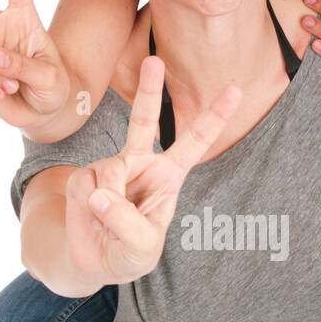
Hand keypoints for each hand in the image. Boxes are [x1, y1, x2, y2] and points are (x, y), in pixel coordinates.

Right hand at [64, 57, 240, 284]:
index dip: (214, 117)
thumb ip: (126, 221)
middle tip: (154, 60)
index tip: (236, 89)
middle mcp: (140, 163)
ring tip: (107, 224)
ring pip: (111, 171)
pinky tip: (91, 218)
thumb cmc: (129, 252)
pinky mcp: (84, 177)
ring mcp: (112, 166)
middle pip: (145, 121)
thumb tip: (99, 193)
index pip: (195, 142)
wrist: (94, 261)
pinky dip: (89, 208)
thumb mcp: (141, 247)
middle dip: (150, 90)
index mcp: (168, 176)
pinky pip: (87, 186)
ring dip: (109, 205)